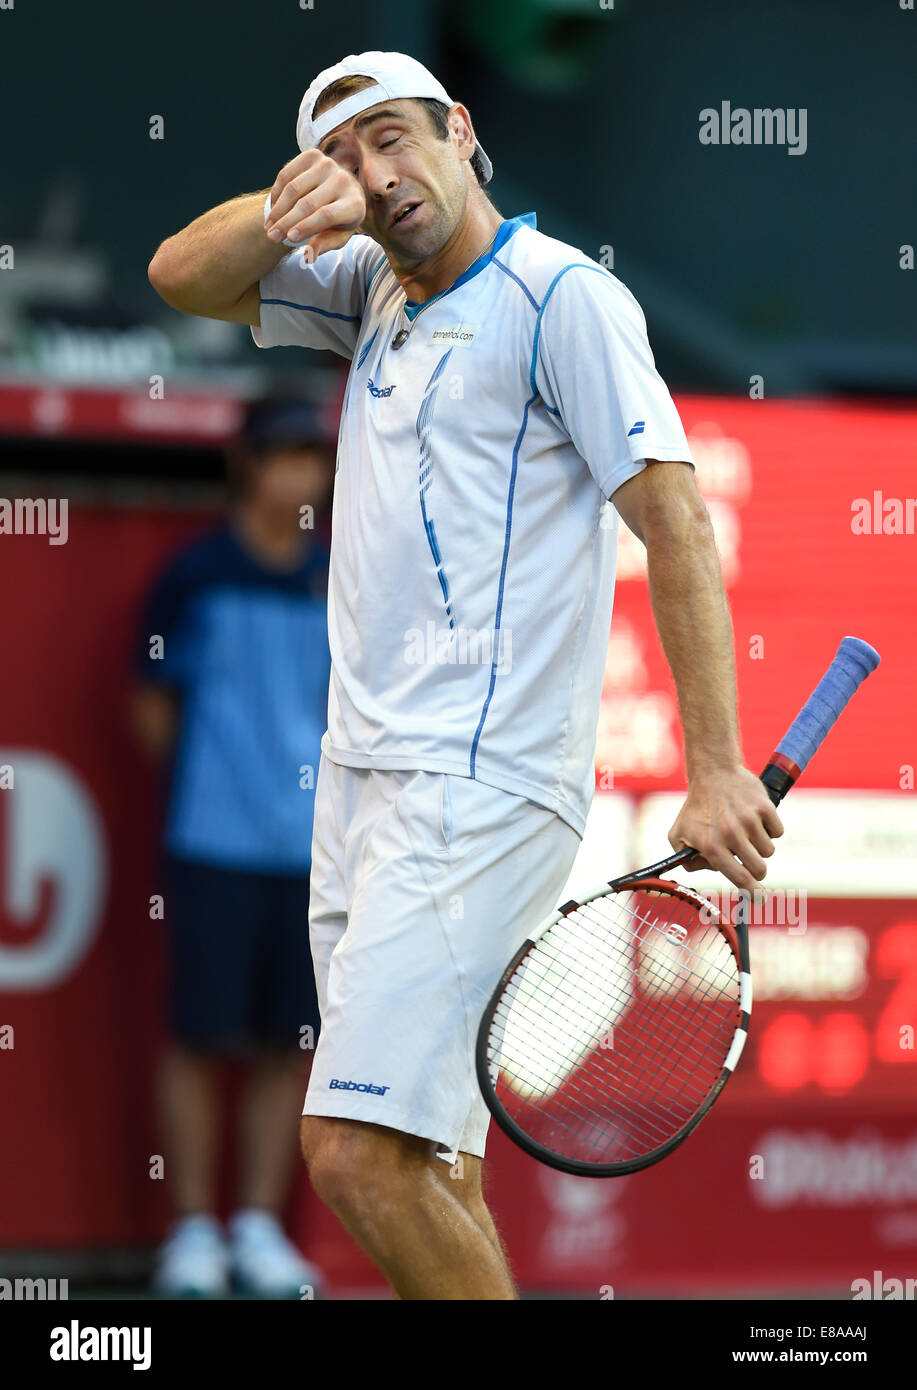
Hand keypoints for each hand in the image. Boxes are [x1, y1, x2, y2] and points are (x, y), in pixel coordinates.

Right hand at [264, 149, 365, 256]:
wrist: (342, 190)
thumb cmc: (339, 220)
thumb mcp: (337, 236)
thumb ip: (324, 244)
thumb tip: (308, 256)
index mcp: (354, 203)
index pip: (326, 215)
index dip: (306, 226)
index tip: (289, 238)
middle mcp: (343, 180)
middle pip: (308, 204)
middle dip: (286, 222)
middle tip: (272, 237)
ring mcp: (327, 164)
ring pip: (294, 188)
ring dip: (278, 209)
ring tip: (268, 227)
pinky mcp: (312, 156)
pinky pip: (287, 174)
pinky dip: (276, 193)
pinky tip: (273, 210)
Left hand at [667, 765, 783, 893]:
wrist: (713, 773)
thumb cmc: (696, 808)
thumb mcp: (679, 835)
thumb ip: (687, 861)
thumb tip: (707, 875)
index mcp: (712, 846)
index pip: (738, 878)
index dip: (752, 892)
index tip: (760, 899)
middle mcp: (731, 834)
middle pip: (760, 869)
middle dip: (756, 869)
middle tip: (748, 858)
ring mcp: (750, 820)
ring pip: (769, 850)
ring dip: (760, 845)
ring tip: (744, 830)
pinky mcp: (765, 807)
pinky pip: (778, 831)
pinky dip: (770, 828)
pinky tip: (755, 818)